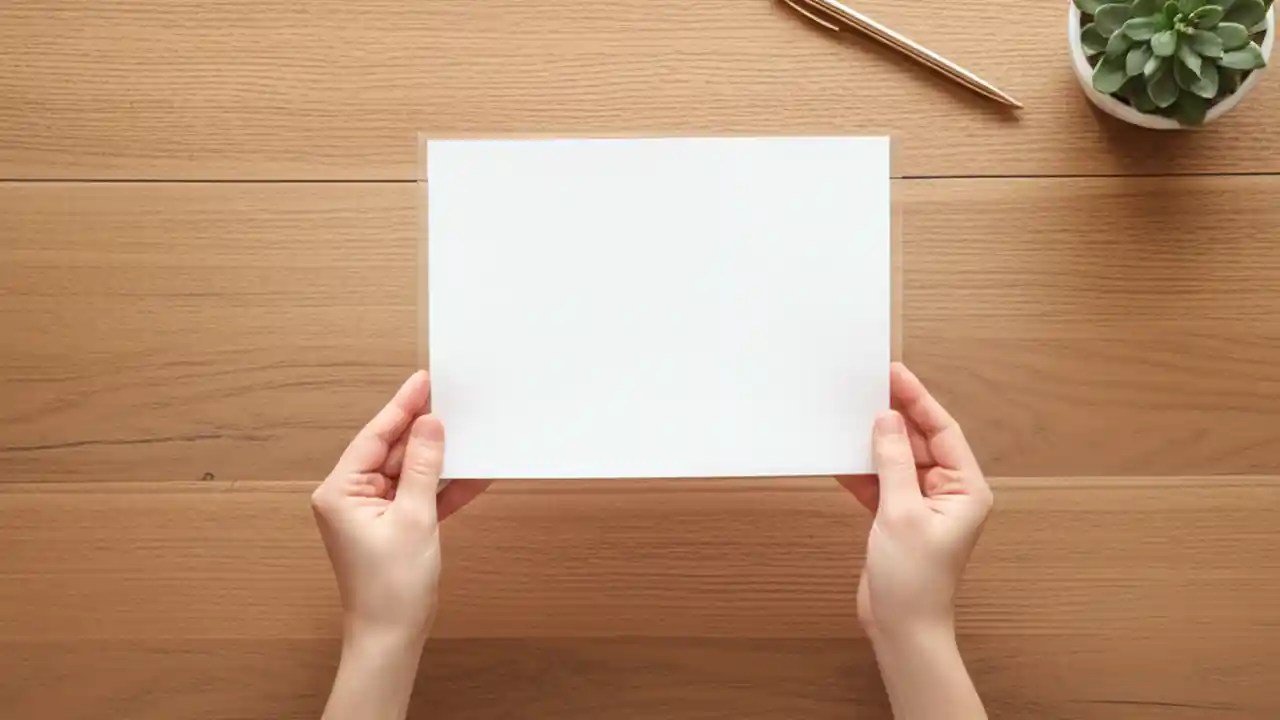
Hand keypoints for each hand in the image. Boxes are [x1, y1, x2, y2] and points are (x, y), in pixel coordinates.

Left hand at [311, 370, 489, 642]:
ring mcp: (370, 511)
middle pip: (391, 450)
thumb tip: (430, 426)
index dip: (402, 407)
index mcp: (340, 490)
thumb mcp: (414, 518)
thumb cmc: (391, 587)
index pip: (375, 436)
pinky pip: (417, 495)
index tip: (424, 381)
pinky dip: (442, 487)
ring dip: (438, 459)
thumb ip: (423, 467)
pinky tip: (471, 473)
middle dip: (424, 430)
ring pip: (408, 471)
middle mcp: (349, 496)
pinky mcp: (391, 525)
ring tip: (468, 431)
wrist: (390, 637)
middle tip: (453, 401)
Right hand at [839, 363, 992, 638]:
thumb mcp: (900, 513)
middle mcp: (949, 492)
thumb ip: (893, 462)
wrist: (902, 629)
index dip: (918, 400)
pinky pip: (881, 482)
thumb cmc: (914, 579)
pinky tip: (839, 455)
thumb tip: (886, 419)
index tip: (894, 373)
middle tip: (865, 387)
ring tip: (848, 413)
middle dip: (893, 416)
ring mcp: (922, 505)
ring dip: (874, 442)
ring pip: (897, 460)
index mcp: (966, 488)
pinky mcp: (898, 518)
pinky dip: (862, 470)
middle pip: (919, 441)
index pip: (942, 431)